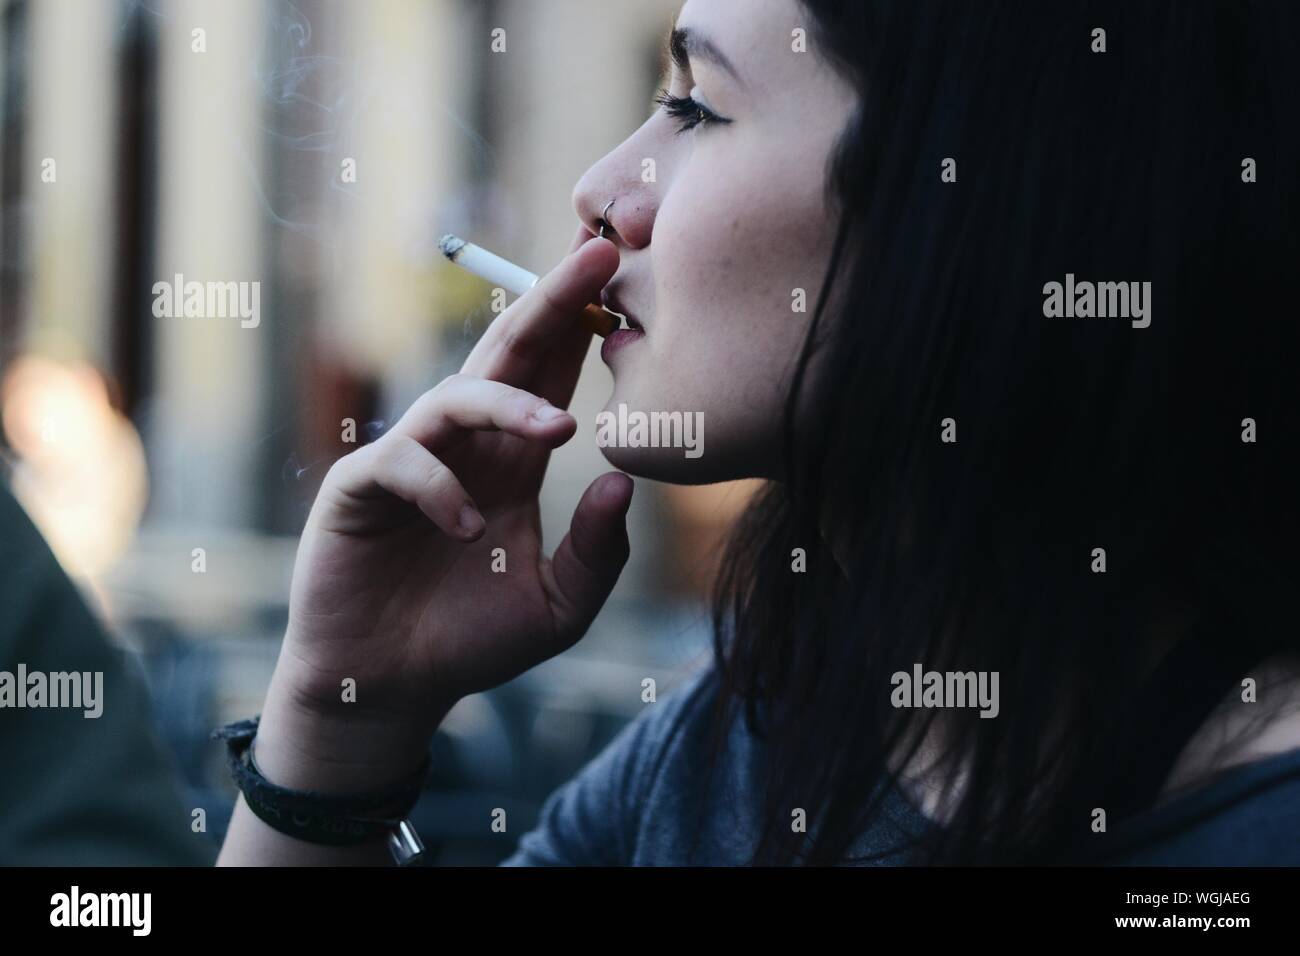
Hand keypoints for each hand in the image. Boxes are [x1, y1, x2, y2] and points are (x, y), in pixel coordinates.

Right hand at [257, 234, 631, 788]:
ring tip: (557, 430)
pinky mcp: (361, 489)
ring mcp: (410, 462)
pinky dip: (441, 489)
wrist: (390, 687)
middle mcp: (464, 448)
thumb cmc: (471, 642)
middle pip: (506, 356)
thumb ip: (596, 551)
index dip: (582, 327)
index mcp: (511, 463)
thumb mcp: (559, 606)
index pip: (550, 378)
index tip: (624, 278)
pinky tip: (470, 529)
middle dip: (550, 304)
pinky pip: (403, 464)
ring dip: (508, 404)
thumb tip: (624, 481)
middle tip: (596, 256)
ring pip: (456, 397)